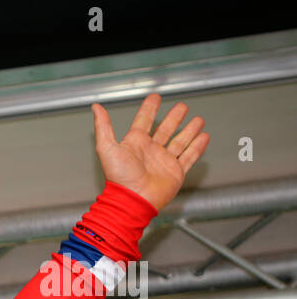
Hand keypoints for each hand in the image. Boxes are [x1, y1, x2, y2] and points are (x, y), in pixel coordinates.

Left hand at [91, 93, 209, 210]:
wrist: (133, 200)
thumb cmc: (119, 178)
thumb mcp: (107, 148)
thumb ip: (103, 127)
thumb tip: (95, 107)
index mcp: (135, 144)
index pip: (143, 121)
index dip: (149, 109)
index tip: (155, 97)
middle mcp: (150, 151)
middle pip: (165, 130)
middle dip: (174, 118)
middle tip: (182, 106)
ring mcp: (164, 162)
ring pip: (180, 142)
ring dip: (189, 130)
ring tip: (198, 119)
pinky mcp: (176, 172)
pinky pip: (189, 157)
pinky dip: (197, 147)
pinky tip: (204, 137)